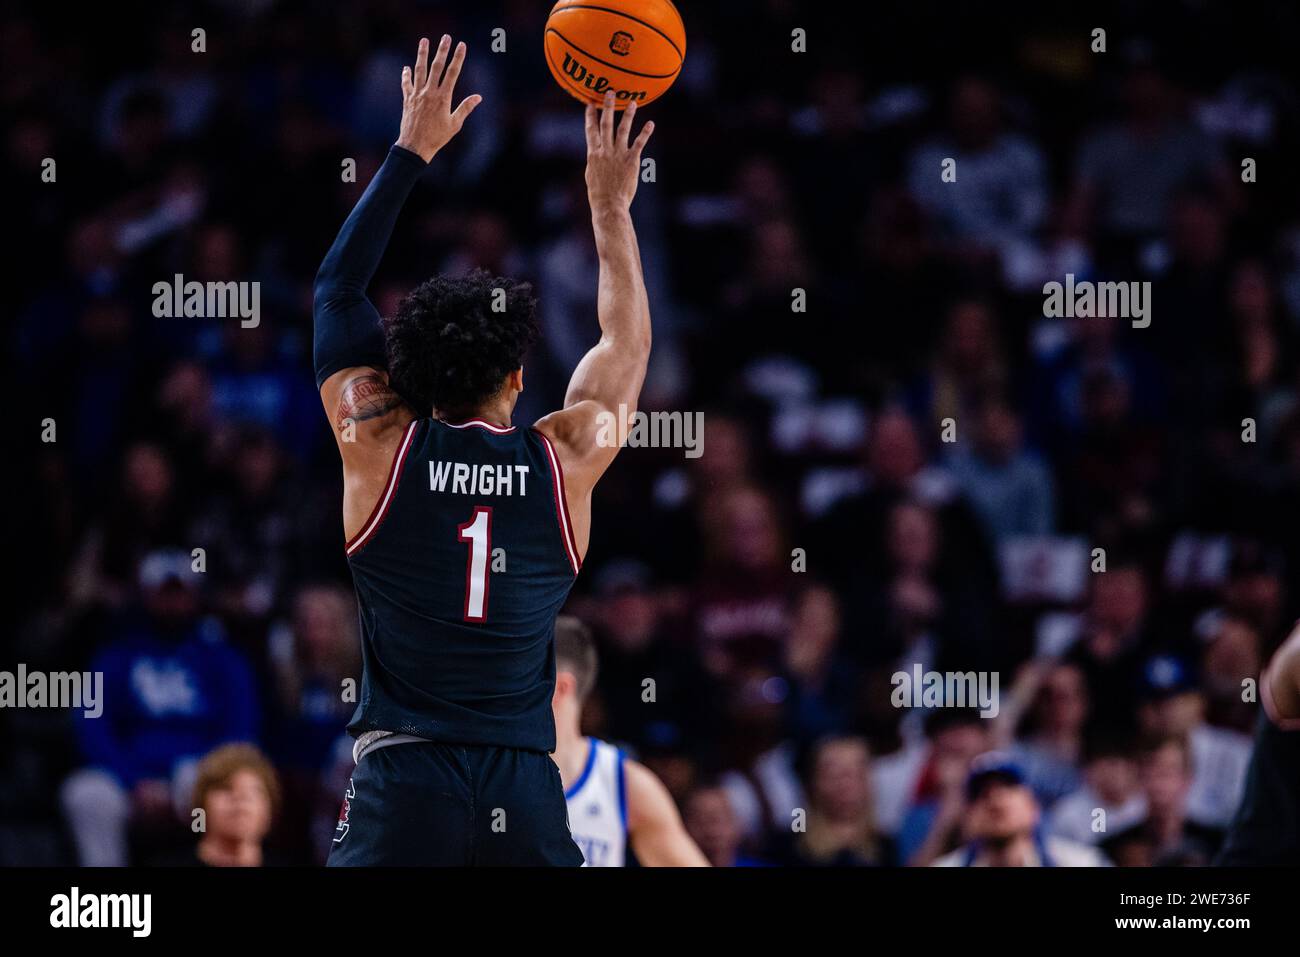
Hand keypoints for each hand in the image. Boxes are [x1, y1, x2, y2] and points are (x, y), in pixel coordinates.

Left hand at [396, 36, 481, 162]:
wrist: (415, 147)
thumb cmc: (437, 137)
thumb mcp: (455, 124)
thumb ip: (465, 108)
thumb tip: (478, 97)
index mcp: (443, 98)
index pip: (452, 73)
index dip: (458, 58)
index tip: (461, 45)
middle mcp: (429, 93)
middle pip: (436, 67)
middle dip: (442, 50)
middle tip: (446, 37)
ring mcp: (417, 95)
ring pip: (420, 70)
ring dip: (422, 54)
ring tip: (424, 41)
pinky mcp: (407, 100)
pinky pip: (406, 84)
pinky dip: (406, 75)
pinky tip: (407, 67)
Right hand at [585, 92, 654, 213]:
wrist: (609, 205)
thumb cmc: (599, 194)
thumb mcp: (592, 174)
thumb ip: (595, 160)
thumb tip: (596, 153)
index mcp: (593, 154)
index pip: (591, 131)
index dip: (590, 116)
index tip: (590, 104)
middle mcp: (605, 151)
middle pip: (606, 124)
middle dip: (607, 107)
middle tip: (610, 92)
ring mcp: (618, 154)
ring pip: (623, 130)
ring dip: (627, 115)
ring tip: (633, 102)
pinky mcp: (631, 160)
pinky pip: (639, 143)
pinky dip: (645, 133)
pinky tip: (650, 124)